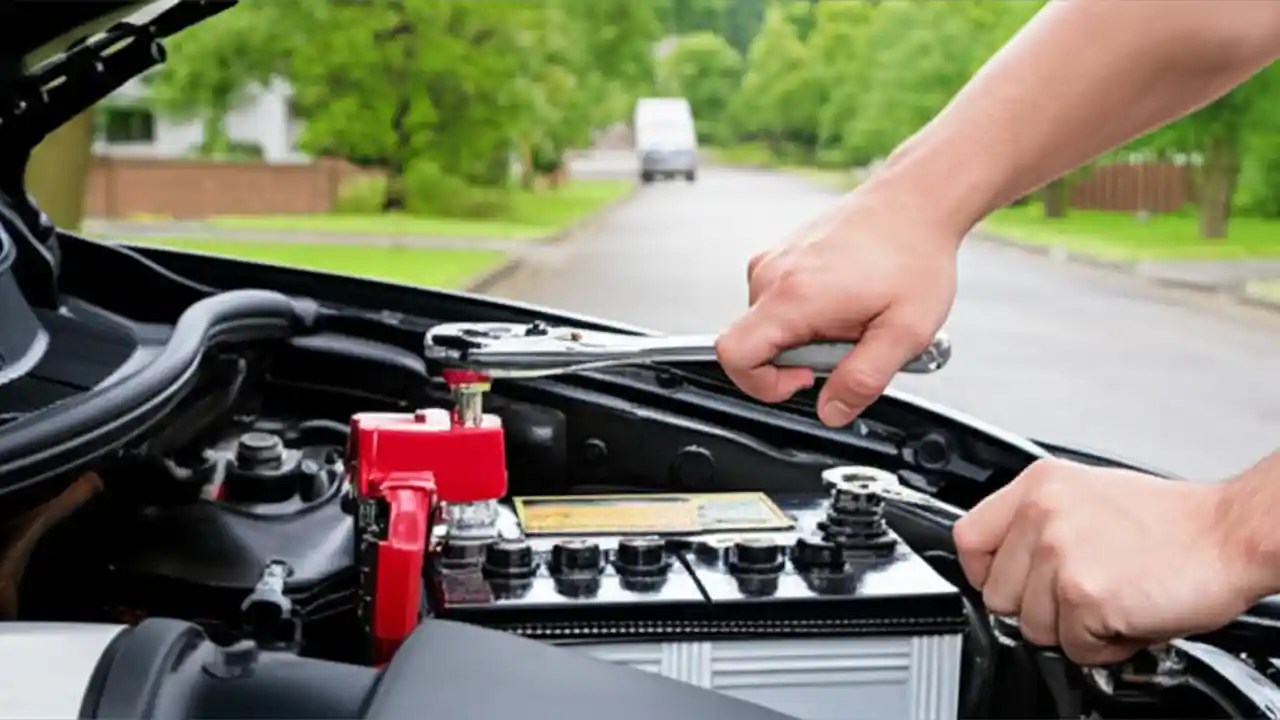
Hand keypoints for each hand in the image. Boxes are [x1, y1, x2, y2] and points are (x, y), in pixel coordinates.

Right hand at [715, 186, 960, 426]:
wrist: (917, 200)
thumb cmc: (915, 254)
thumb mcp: (905, 333)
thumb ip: (863, 381)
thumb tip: (831, 412)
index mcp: (794, 297)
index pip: (733, 355)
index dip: (761, 384)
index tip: (804, 379)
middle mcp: (772, 274)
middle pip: (753, 342)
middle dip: (796, 358)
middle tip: (847, 343)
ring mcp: (774, 260)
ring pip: (767, 323)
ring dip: (804, 335)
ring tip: (853, 318)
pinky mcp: (782, 253)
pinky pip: (778, 300)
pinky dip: (806, 313)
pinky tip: (846, 300)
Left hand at [953, 458, 1263, 664]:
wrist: (1229, 535)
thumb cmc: (1172, 522)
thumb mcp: (1087, 497)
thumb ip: (1039, 522)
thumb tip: (1008, 560)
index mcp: (1039, 485)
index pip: (967, 538)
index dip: (985, 572)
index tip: (1010, 581)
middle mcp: (1042, 515)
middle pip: (997, 594)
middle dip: (1038, 608)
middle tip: (1082, 594)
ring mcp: (1060, 555)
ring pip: (1032, 627)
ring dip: (1072, 628)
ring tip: (1111, 600)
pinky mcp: (1085, 595)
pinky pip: (1074, 647)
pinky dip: (1103, 646)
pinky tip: (1127, 616)